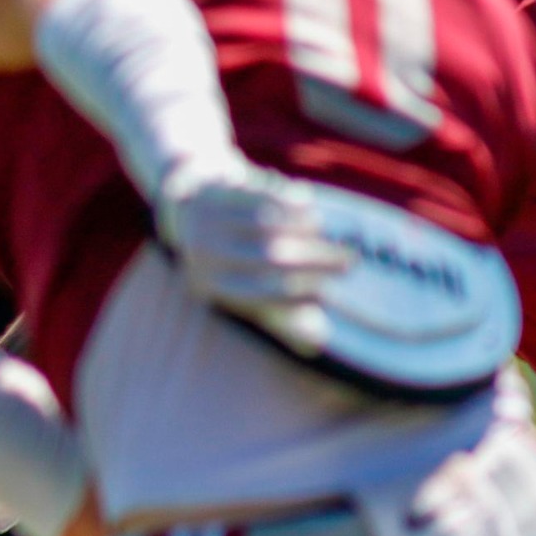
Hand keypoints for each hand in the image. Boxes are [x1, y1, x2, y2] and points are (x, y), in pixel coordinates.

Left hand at [154, 161, 352, 321]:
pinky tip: (310, 206)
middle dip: (314, 261)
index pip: (258, 295)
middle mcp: (203, 254)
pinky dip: (287, 202)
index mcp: (210, 286)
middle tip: (349, 264)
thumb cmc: (230, 258)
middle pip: (268, 258)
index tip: (327, 296)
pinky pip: (258, 198)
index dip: (295, 298)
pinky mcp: (214, 194)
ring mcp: (206, 221)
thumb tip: (319, 341)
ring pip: (265, 225)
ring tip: (327, 232)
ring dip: (302, 228)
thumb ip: (282, 315)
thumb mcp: (246, 288)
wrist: (186, 205)